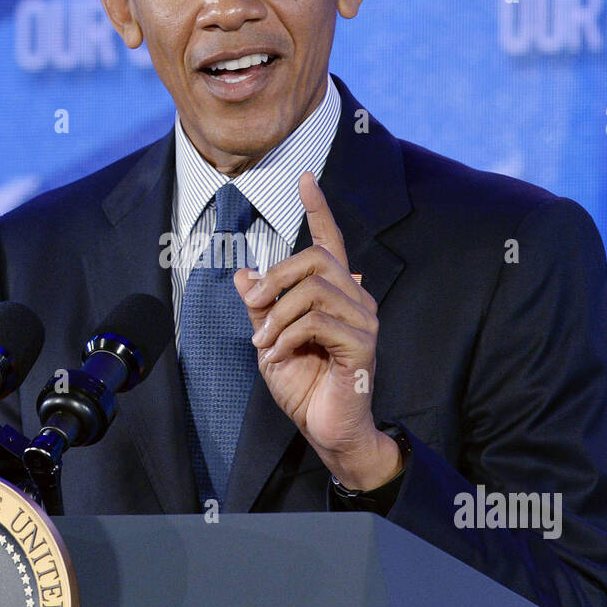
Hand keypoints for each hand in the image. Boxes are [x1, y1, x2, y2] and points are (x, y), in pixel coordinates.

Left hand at [232, 171, 403, 490]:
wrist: (326, 428)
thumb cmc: (304, 386)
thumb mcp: (270, 340)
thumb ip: (261, 308)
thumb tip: (242, 274)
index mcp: (336, 293)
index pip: (330, 241)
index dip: (318, 208)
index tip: (305, 178)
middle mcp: (356, 298)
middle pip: (315, 258)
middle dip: (276, 277)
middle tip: (253, 304)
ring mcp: (363, 320)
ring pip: (314, 289)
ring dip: (277, 314)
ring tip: (262, 342)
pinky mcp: (362, 344)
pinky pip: (317, 321)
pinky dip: (287, 336)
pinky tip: (277, 355)